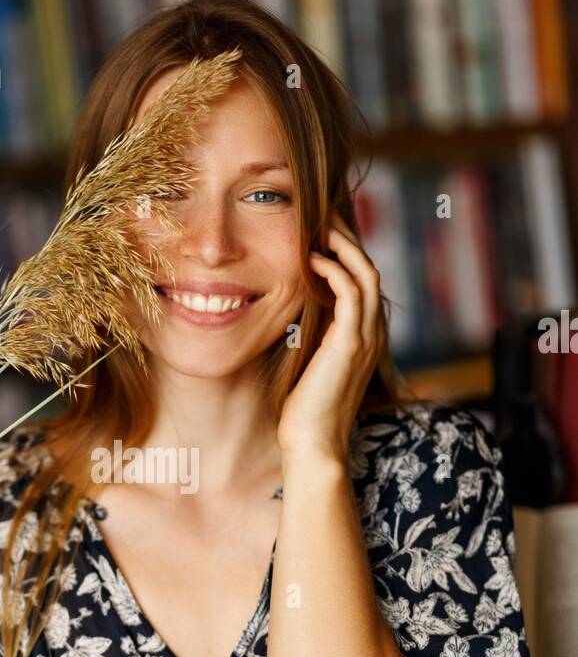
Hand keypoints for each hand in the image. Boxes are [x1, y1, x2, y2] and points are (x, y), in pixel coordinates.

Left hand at [278, 208, 383, 461]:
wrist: (313, 445)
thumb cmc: (303, 410)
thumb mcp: (306, 361)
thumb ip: (307, 334)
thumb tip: (285, 308)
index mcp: (362, 335)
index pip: (361, 278)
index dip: (344, 250)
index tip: (318, 228)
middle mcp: (371, 332)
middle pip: (369, 267)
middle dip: (347, 237)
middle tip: (322, 212)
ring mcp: (365, 337)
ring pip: (366, 273)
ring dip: (343, 244)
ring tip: (319, 223)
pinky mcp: (351, 344)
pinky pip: (352, 293)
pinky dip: (334, 269)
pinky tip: (311, 257)